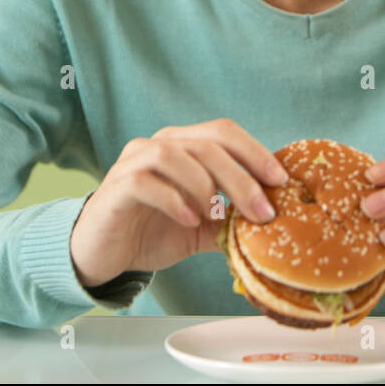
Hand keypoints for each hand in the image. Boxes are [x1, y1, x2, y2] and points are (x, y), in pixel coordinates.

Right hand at [69, 118, 287, 288]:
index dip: (255, 151)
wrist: (103, 253)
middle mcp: (159, 145)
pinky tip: (189, 220)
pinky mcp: (116, 186)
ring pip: (176, 155)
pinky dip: (174, 199)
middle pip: (207, 143)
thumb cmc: (153, 231)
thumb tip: (273, 222)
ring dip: (205, 186)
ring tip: (218, 216)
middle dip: (241, 177)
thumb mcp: (203, 228)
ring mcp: (134, 162)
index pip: (224, 132)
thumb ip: (231, 220)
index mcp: (183, 145)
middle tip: (262, 211)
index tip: (281, 180)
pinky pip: (145, 181)